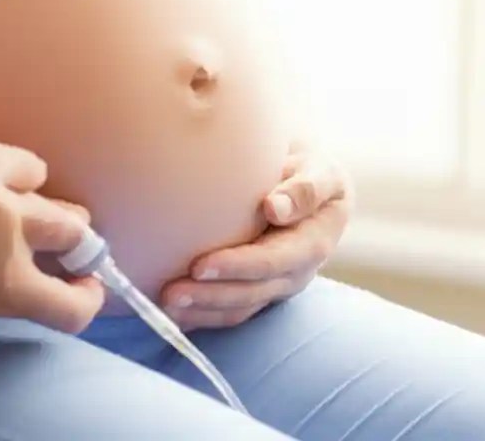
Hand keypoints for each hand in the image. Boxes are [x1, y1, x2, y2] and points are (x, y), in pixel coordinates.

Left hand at [160, 142, 352, 330]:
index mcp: (314, 242)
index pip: (274, 260)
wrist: (306, 183)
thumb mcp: (319, 169)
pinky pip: (230, 311)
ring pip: (239, 308)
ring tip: (165, 305)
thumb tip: (275, 208)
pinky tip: (172, 314)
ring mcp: (277, 286)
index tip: (199, 266)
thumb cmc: (309, 170)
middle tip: (170, 293)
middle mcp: (297, 271)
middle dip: (211, 296)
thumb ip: (305, 188)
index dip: (238, 267)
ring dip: (202, 310)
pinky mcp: (258, 291)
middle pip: (252, 292)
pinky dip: (201, 315)